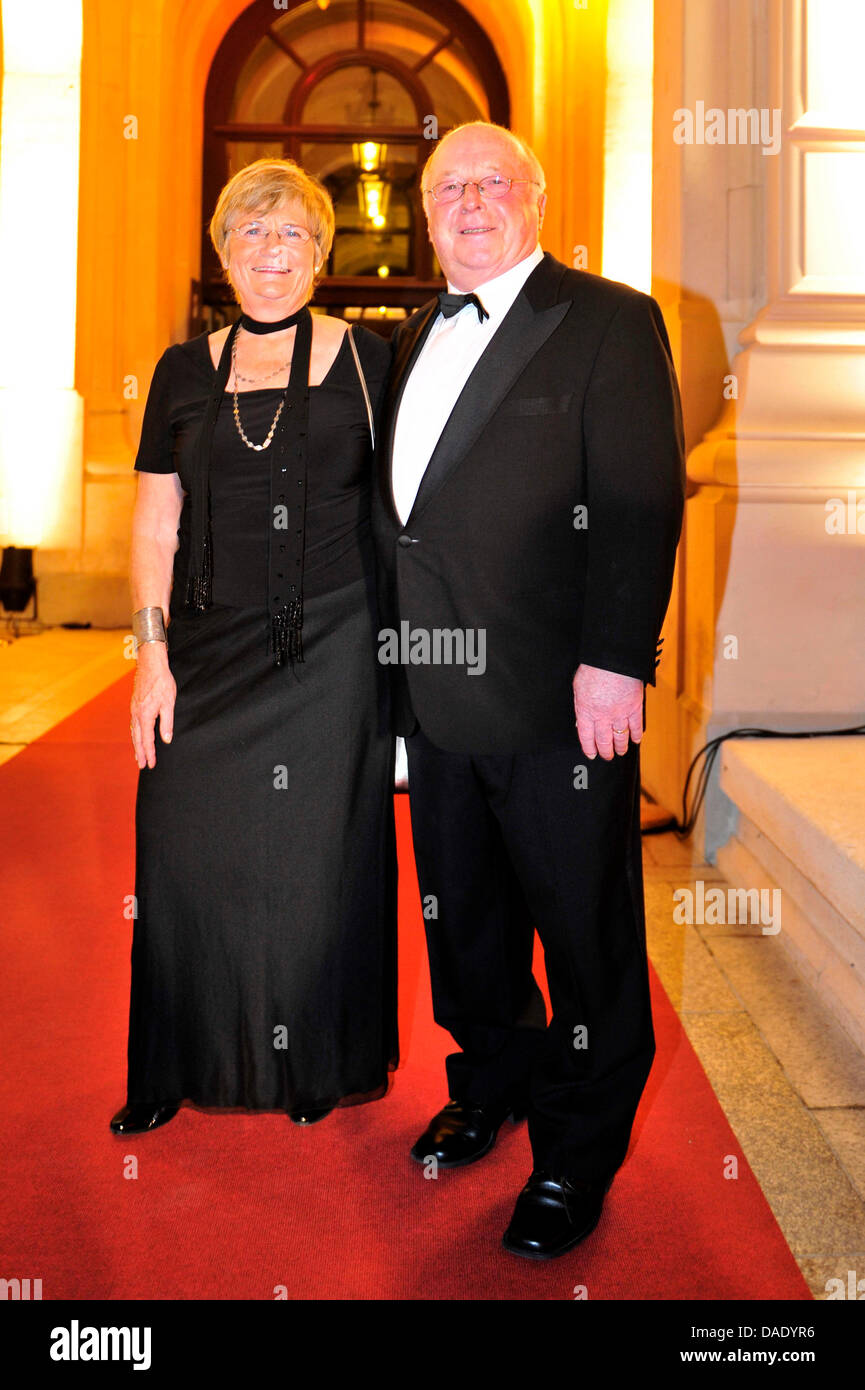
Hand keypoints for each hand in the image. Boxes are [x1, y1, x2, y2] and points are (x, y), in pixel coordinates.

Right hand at [130, 642, 175, 768]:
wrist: (150, 664)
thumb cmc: (162, 682)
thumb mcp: (169, 703)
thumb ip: (167, 723)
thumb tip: (166, 739)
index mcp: (145, 716)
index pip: (147, 740)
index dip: (150, 753)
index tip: (151, 764)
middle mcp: (136, 714)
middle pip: (137, 738)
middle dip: (140, 753)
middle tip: (143, 765)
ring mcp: (133, 709)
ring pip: (133, 731)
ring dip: (136, 744)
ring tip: (139, 755)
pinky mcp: (134, 704)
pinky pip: (133, 723)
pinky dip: (135, 733)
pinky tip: (137, 735)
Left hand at [573, 663, 642, 760]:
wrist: (612, 658)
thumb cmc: (593, 668)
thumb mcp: (578, 687)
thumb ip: (581, 705)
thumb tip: (581, 719)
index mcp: (586, 711)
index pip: (586, 737)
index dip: (589, 748)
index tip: (592, 754)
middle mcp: (603, 716)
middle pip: (604, 740)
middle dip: (605, 752)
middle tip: (607, 756)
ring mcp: (620, 713)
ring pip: (620, 736)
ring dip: (621, 746)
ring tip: (620, 752)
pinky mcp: (634, 707)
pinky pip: (636, 726)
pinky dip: (636, 735)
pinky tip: (635, 740)